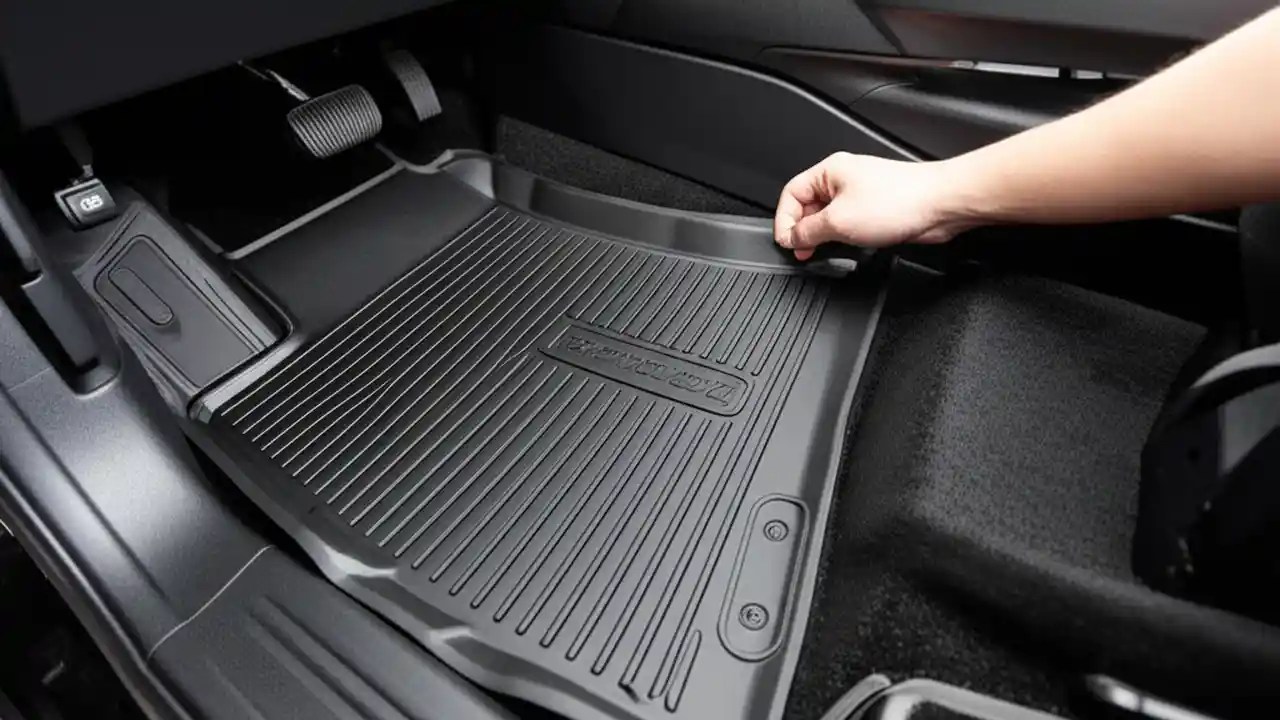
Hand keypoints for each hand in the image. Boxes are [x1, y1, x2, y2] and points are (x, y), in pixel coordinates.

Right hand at [774, 153, 974, 259]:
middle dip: (801, 229)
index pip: (791, 194)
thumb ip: (809, 232)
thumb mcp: (839, 221)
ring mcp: (859, 195)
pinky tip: (844, 248)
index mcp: (829, 171)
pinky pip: (847, 224)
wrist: (939, 204)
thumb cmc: (898, 201)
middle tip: (801, 251)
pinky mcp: (874, 210)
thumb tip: (791, 237)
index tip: (786, 242)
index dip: (784, 219)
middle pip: (807, 205)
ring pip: (827, 217)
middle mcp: (842, 180)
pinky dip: (840, 237)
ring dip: (821, 235)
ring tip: (821, 252)